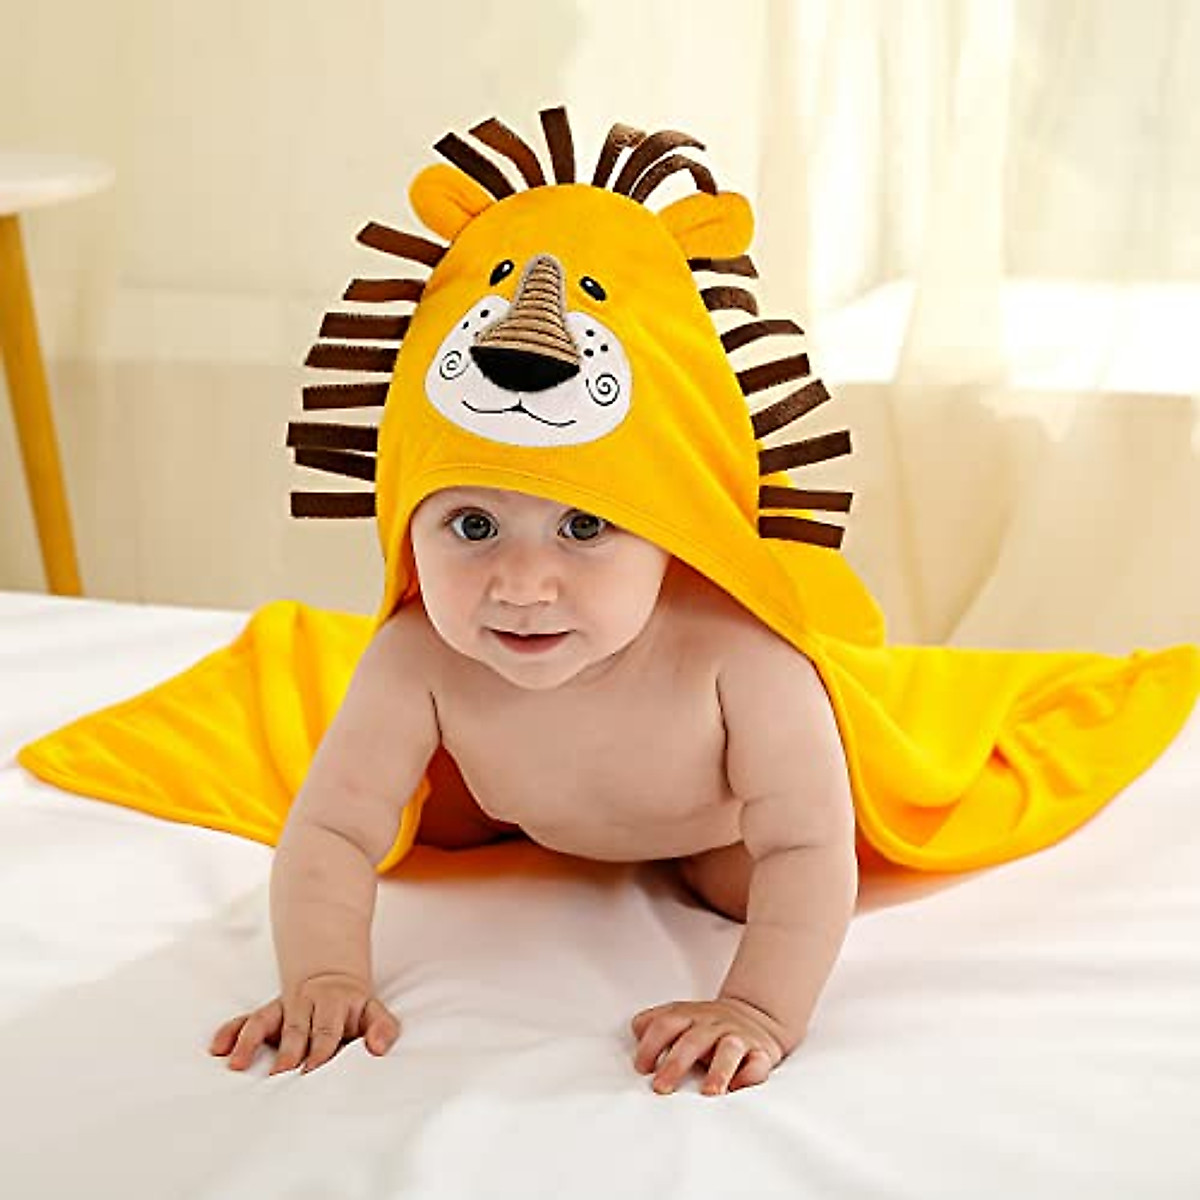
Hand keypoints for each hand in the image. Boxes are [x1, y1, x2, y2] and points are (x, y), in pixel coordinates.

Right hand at [208, 972, 400, 1075]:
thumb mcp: (375, 1012)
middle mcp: (307, 1004)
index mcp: (336, 1003)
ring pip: (264, 1020)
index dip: (320, 1049)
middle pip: (294, 1028)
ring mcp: (285, 1007)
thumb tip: (377, 1048)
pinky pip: (247, 1019)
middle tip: (277, 1076)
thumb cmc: (355, 1008)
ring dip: (250, 1042)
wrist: (333, 978)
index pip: (327, 1029)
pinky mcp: (268, 1013)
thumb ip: (382, 1029)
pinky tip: (218, 1048)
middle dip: (286, 1051)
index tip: (311, 1070)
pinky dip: (231, 1031)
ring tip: (236, 1064)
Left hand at [631, 997, 786, 1095]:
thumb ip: (654, 1023)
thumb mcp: (680, 1016)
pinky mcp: (761, 1053)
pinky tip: (739, 1088)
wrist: (755, 1014)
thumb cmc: (706, 1026)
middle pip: (693, 1040)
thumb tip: (635, 1034)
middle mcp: (713, 1024)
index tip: (641, 1069)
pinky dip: (750, 1075)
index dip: (650, 1045)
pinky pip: (758, 1063)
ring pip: (729, 1049)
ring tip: (709, 1093)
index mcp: (689, 1016)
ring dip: (718, 1071)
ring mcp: (738, 1037)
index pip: (665, 1023)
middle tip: (661, 1088)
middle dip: (675, 1064)